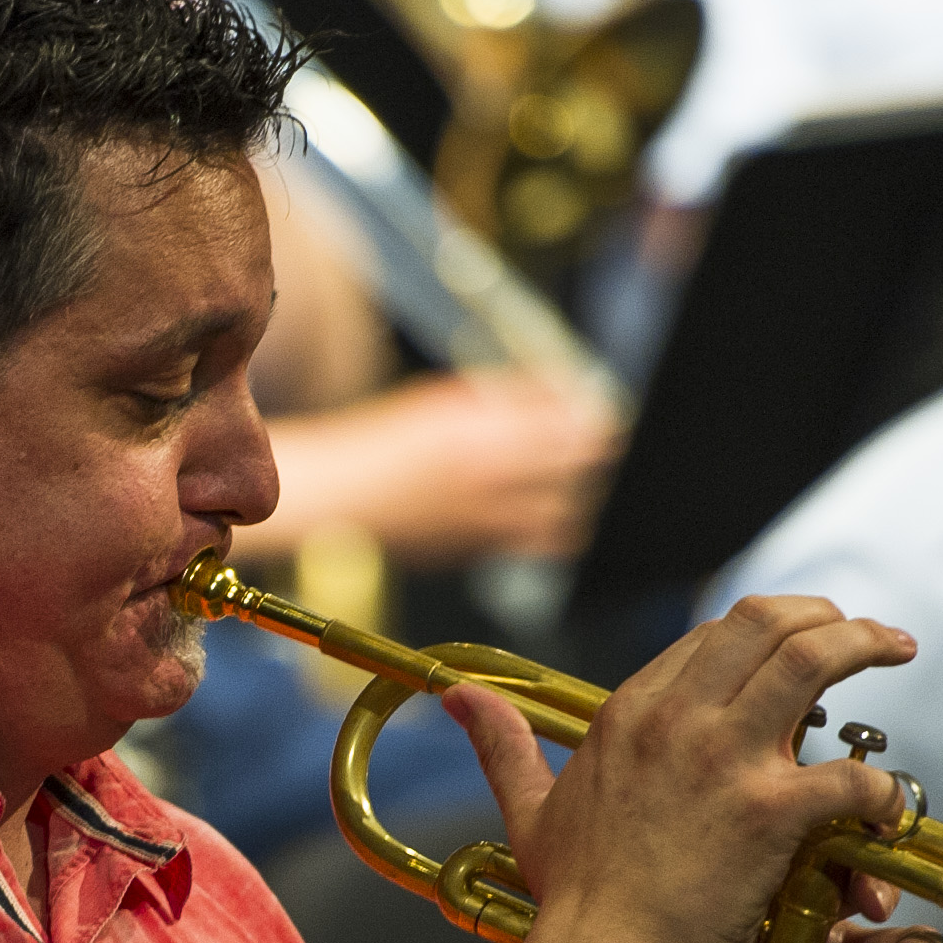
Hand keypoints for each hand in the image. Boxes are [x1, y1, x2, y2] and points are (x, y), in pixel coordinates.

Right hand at [281, 371, 620, 563]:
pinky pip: (538, 545)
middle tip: (598, 449)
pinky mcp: (479, 553)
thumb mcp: (447, 400)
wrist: (337, 498)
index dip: (599, 422)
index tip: (605, 416)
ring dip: (580, 498)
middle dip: (595, 460)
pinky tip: (549, 511)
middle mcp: (491, 480)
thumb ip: (510, 397)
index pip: (573, 428)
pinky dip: (554, 528)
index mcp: (484, 433)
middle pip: (580, 473)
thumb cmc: (385, 442)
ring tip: (576, 483)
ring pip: (568, 517)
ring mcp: (487, 522)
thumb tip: (567, 389)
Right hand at [442, 590, 913, 942]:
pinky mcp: (770, 811)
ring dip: (866, 644)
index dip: (762, 632)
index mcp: (629, 713)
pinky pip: (852, 775)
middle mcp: (677, 719)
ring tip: (898, 647)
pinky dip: (883, 787)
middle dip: (825, 615)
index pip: (712, 637)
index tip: (794, 645)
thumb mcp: (529, 811)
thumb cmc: (568, 903)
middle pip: (766, 623)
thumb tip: (455, 695)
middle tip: (864, 632)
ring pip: (816, 660)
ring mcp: (725, 759)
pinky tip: (887, 806)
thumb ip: (501, 746)